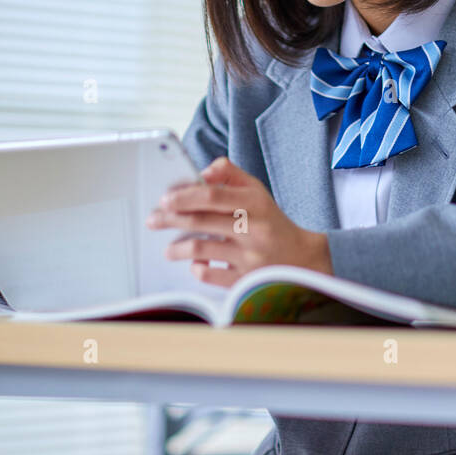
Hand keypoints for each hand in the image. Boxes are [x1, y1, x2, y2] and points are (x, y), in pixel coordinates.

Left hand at [145, 156, 332, 288]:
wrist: (301, 259)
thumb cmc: (270, 221)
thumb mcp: (256, 191)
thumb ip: (229, 174)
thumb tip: (201, 173)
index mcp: (255, 203)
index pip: (213, 195)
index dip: (185, 196)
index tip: (165, 198)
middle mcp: (253, 229)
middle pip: (201, 221)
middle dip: (171, 219)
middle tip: (154, 219)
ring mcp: (249, 257)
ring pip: (200, 249)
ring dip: (177, 248)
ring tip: (169, 248)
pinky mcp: (245, 281)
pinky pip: (210, 274)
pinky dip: (197, 268)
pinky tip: (195, 264)